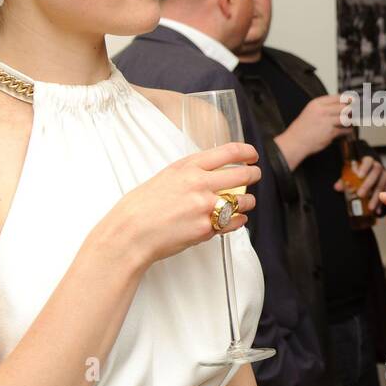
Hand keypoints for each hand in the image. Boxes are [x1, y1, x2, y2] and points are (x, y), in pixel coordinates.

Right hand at [109, 142, 259, 264]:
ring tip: (244, 203)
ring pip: (243, 201)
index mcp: (188, 167)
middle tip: (255, 175)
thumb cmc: (141, 207)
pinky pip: (234, 223)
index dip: (247, 152)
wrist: (130, 234)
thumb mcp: (165, 177)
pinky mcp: (207, 229)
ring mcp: (205, 207)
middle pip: (242, 174)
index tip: (252, 155)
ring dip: (248, 202)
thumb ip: (190, 173)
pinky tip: (236, 219)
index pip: (229, 151)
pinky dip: (239, 221)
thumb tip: (210, 172)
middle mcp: (200, 184)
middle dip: (254, 174)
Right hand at [277, 95, 349, 169]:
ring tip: (351, 122)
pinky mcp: (331, 132)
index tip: (352, 101)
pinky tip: (347, 131)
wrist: (295, 142)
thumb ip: (324, 108)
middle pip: (344, 107)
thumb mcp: (310, 112)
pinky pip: (344, 130)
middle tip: (355, 112)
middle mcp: (322, 111)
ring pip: (346, 118)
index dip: (347, 99)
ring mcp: (327, 121)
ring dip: (350, 121)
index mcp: (316, 103)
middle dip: (351, 110)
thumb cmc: (301, 129)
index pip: (337, 97)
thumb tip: (339, 106)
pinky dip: (347, 131)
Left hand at [334, 154, 385, 211]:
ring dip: (376, 196)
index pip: (367, 161)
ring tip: (370, 207)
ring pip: (382, 184)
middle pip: (376, 172)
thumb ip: (344, 181)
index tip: (359, 176)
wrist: (371, 176)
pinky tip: (377, 211)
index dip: (364, 168)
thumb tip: (337, 187)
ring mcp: (384, 176)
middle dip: (368, 184)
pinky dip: (381, 203)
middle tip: (360, 194)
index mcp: (368, 161)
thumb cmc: (357, 175)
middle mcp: (378, 167)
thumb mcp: (350, 176)